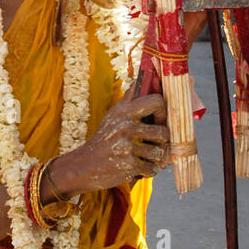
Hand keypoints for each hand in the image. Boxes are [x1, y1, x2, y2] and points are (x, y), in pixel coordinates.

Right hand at [54, 92, 168, 193]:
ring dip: (155, 159)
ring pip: (160, 153)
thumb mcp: (113, 114)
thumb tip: (142, 78)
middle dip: (162, 142)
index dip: (164, 112)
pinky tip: (136, 167)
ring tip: (143, 157)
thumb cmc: (103, 139)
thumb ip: (129, 98)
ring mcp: (128, 146)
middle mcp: (127, 126)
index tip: (159, 121)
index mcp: (125, 111)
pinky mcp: (129, 165)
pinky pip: (152, 168)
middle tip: (155, 145)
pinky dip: (148, 170)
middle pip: (164, 133)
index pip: (157, 102)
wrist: (83, 165)